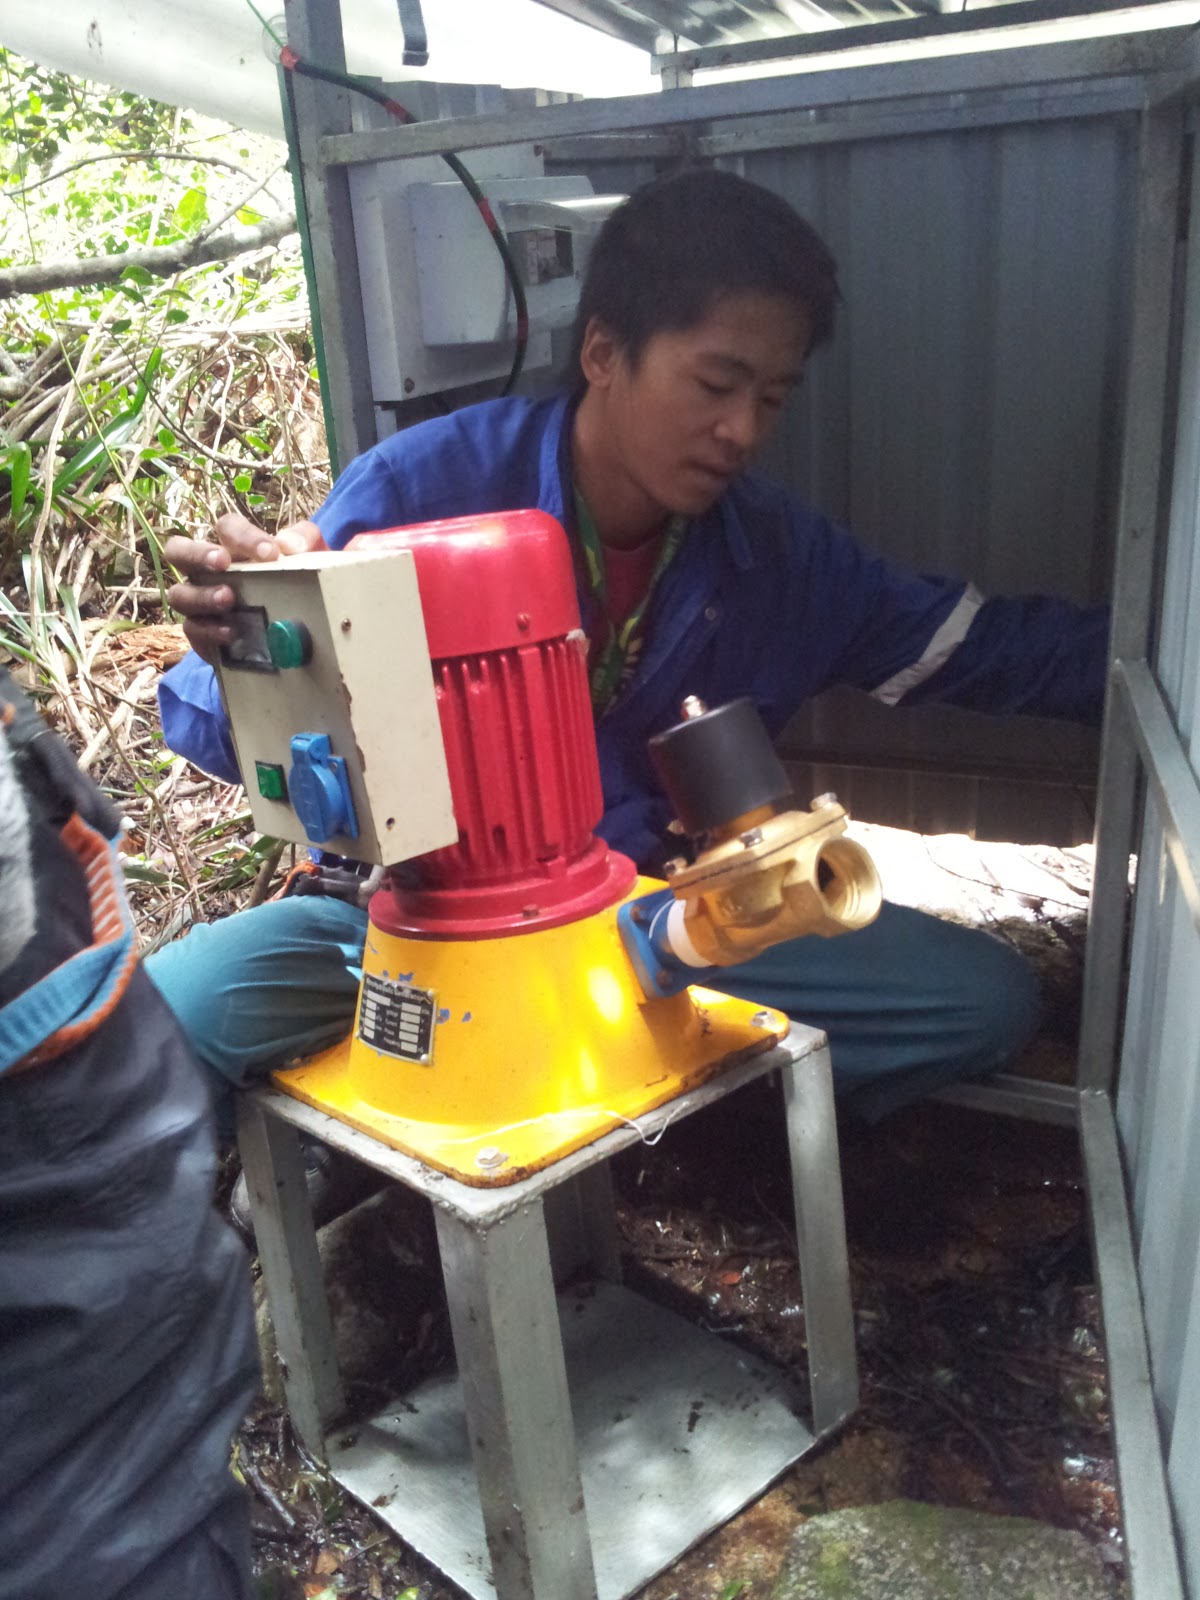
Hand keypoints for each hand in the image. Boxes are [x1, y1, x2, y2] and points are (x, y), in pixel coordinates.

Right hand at [164, 513, 324, 661]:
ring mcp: (198, 601)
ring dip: (202, 595)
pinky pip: (192, 628)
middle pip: (178, 550)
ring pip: (179, 593)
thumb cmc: (297, 586)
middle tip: (223, 562)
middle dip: (198, 554)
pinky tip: (231, 632)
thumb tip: (290, 543)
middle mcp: (206, 570)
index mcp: (233, 546)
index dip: (244, 536)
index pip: (227, 527)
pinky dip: (210, 630)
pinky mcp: (200, 632)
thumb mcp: (311, 559)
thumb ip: (306, 541)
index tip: (270, 553)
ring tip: (228, 599)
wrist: (293, 635)